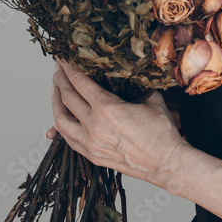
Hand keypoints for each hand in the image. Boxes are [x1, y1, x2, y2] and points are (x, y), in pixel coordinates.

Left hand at [45, 57, 184, 186]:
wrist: (166, 162)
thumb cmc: (161, 132)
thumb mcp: (150, 99)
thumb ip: (134, 87)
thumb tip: (128, 77)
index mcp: (107, 108)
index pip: (79, 82)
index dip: (68, 67)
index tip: (62, 59)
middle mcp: (94, 125)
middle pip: (67, 98)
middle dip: (60, 80)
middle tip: (58, 70)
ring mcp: (91, 143)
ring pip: (61, 121)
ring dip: (55, 103)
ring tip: (56, 92)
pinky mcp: (92, 155)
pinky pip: (68, 140)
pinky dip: (60, 128)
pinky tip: (59, 121)